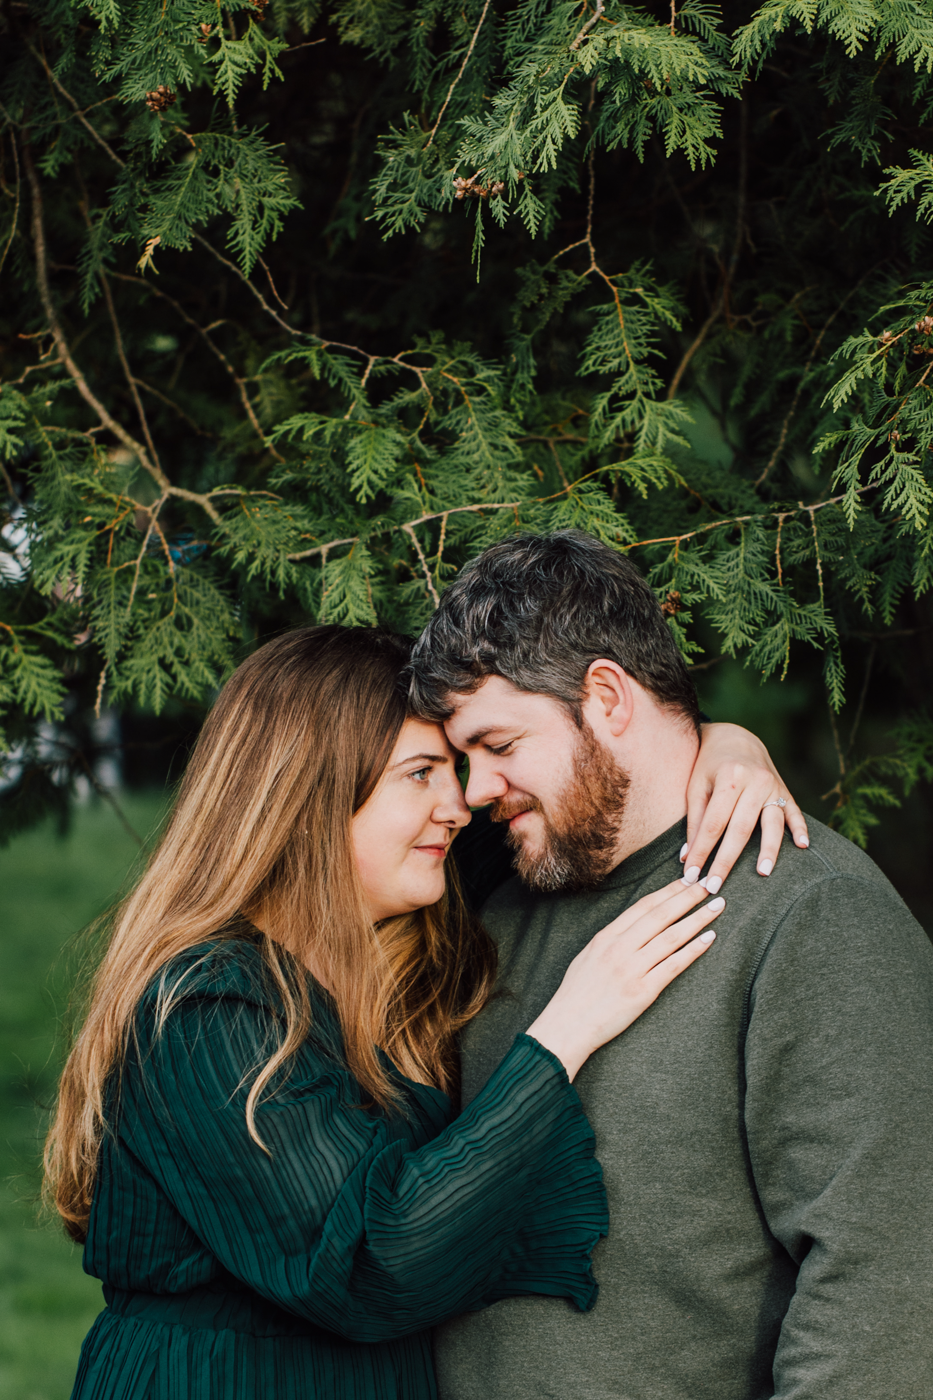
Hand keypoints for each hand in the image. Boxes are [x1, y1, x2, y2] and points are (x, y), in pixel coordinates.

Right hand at [525, 879, 724, 1080]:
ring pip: (671, 937)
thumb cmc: (577, 993)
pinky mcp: (642, 991)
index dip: (668, 891)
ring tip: (716, 907)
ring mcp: (631, 969)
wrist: (568, 1026)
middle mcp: (619, 948)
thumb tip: (635, 925)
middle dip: (688, 897)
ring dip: (698, 919)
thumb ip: (612, 938)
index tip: (688, 880)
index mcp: (606, 936)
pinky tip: (709, 938)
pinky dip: (693, 950)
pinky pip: (673, 965)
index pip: (644, 906)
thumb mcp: (589, 955)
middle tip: (709, 884)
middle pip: (661, 915)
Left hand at [682, 722, 808, 892]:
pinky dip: (800, 829)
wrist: (735, 737)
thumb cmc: (708, 765)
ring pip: (772, 822)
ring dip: (769, 849)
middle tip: (716, 886)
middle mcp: (754, 781)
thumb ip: (694, 820)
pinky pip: (795, 812)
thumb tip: (687, 858)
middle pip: (740, 828)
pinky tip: (803, 846)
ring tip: (762, 873)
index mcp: (728, 777)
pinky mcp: (786, 791)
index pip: (713, 823)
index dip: (701, 851)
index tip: (692, 875)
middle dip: (726, 860)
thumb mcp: (696, 785)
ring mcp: (773, 786)